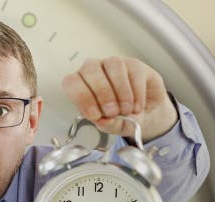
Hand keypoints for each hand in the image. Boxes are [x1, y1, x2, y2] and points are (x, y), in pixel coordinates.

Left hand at [62, 57, 177, 140]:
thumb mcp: (111, 126)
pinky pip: (134, 72)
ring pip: (114, 66)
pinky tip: (137, 106)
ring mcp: (114, 64)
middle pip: (90, 70)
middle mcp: (94, 69)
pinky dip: (136, 92)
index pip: (72, 83)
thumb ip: (106, 124)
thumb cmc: (119, 116)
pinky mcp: (134, 64)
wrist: (142, 112)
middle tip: (112, 112)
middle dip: (102, 93)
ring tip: (127, 110)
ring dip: (121, 92)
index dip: (82, 98)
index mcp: (81, 83)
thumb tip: (104, 121)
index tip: (94, 115)